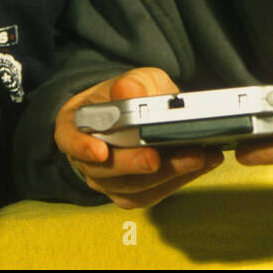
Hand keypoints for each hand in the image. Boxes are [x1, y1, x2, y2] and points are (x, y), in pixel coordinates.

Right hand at [56, 68, 222, 208]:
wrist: (136, 116)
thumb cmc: (128, 96)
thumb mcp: (134, 79)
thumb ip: (134, 83)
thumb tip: (127, 90)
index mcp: (76, 126)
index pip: (70, 139)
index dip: (82, 147)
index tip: (100, 151)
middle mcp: (87, 160)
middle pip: (107, 170)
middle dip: (135, 163)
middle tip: (157, 157)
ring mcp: (109, 182)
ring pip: (133, 187)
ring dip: (167, 174)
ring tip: (196, 157)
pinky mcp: (133, 194)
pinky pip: (152, 194)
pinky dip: (179, 180)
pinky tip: (202, 164)